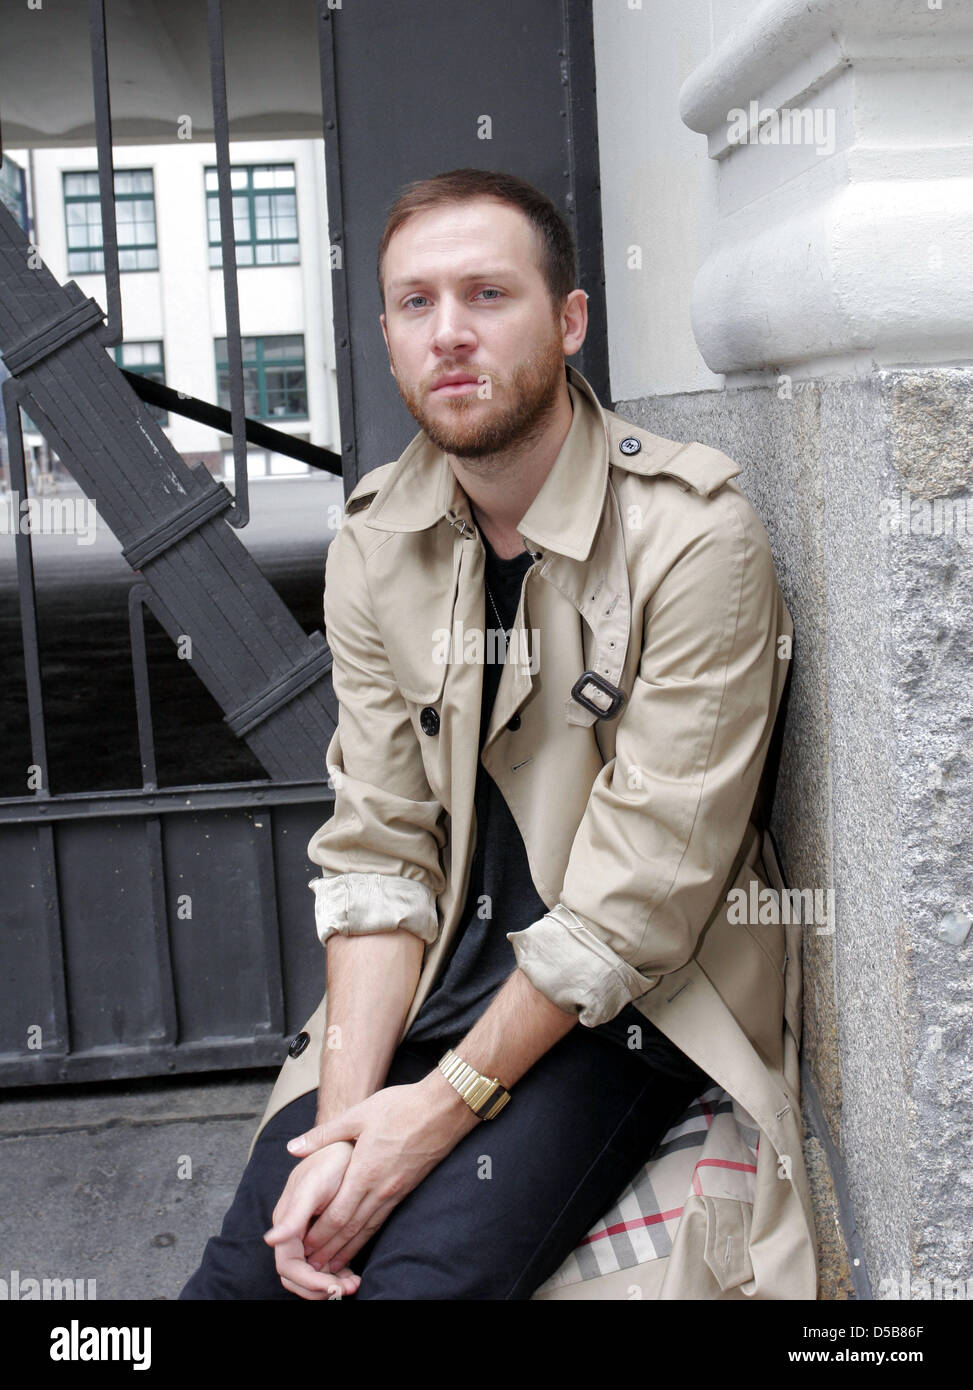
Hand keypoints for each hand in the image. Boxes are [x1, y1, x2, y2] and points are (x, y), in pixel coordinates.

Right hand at [265, 1140, 359, 1299]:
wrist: (344, 1146)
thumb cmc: (329, 1162)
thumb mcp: (312, 1186)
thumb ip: (293, 1215)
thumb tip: (270, 1239)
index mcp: (286, 1222)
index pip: (288, 1266)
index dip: (309, 1282)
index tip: (333, 1287)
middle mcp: (292, 1232)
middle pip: (296, 1276)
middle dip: (319, 1288)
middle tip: (346, 1289)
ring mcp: (306, 1233)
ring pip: (310, 1273)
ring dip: (328, 1285)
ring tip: (353, 1284)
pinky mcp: (321, 1232)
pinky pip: (322, 1263)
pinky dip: (335, 1274)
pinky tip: (352, 1274)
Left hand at [266, 1075, 476, 1274]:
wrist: (444, 1109)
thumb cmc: (401, 1107)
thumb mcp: (359, 1114)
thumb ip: (324, 1134)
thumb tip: (292, 1147)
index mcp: (365, 1171)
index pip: (336, 1214)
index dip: (318, 1235)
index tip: (301, 1247)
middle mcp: (380, 1188)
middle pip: (350, 1228)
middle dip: (329, 1250)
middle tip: (310, 1269)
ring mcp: (395, 1192)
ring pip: (367, 1229)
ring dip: (347, 1249)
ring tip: (332, 1267)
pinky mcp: (406, 1190)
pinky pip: (382, 1220)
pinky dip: (367, 1236)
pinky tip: (360, 1242)